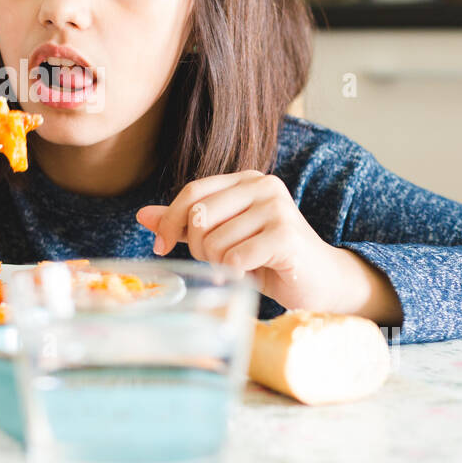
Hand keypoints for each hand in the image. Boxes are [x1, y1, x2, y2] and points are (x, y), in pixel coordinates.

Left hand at [135, 170, 401, 323]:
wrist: (319, 283)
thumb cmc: (268, 259)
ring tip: (243, 267)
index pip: (192, 192)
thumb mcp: (223, 237)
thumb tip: (142, 215)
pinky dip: (237, 273)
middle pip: (199, 215)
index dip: (170, 221)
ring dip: (220, 264)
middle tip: (219, 261)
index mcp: (246, 180)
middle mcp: (263, 186)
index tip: (159, 246)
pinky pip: (234, 258)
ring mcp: (276, 208)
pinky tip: (254, 274)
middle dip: (197, 247)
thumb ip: (186, 223)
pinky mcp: (285, 235)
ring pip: (214, 240)